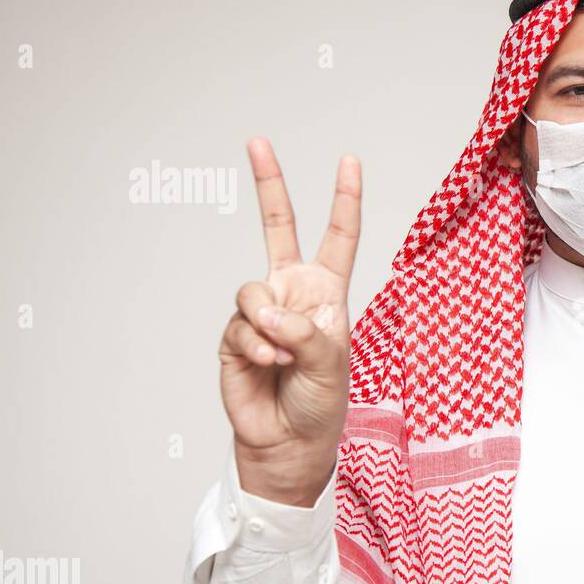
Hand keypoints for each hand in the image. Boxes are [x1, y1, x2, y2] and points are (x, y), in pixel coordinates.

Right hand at [217, 137, 361, 505]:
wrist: (288, 442)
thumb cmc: (321, 402)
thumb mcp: (330, 363)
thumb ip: (304, 331)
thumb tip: (268, 312)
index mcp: (327, 292)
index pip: (338, 238)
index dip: (344, 201)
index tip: (349, 162)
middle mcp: (293, 293)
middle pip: (278, 228)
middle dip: (270, 184)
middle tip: (257, 141)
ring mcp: (262, 312)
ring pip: (252, 290)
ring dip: (269, 326)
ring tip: (283, 357)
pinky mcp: (234, 334)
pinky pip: (241, 324)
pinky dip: (256, 346)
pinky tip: (268, 365)